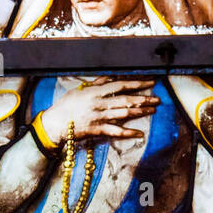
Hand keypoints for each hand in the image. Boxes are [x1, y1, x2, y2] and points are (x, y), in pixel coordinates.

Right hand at [37, 77, 158, 144]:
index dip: (137, 83)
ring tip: (152, 110)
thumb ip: (96, 84)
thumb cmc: (66, 105)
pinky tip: (140, 134)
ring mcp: (100, 118)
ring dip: (140, 112)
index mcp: (96, 92)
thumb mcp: (80, 90)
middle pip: (126, 100)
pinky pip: (116, 132)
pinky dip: (128, 133)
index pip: (121, 85)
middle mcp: (100, 104)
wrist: (55, 124)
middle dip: (144, 99)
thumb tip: (110, 78)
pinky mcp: (98, 130)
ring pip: (124, 114)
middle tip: (157, 99)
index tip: (150, 82)